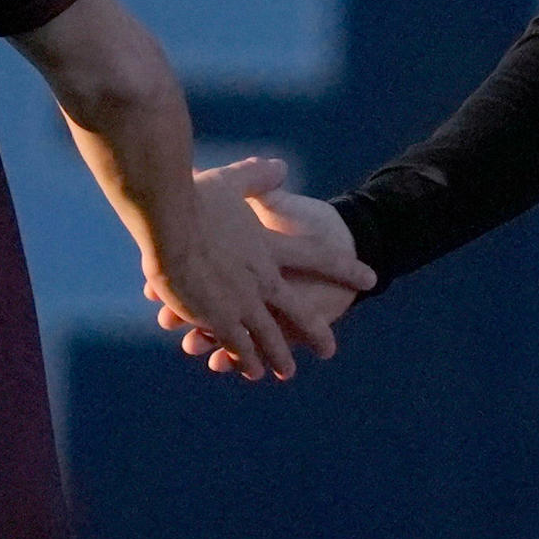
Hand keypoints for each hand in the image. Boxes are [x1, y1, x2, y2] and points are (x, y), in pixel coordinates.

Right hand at [151, 157, 371, 378]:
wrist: (168, 221)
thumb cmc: (194, 198)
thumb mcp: (232, 181)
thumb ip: (258, 178)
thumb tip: (279, 166)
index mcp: (270, 249)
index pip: (319, 258)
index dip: (345, 269)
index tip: (370, 279)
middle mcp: (262, 280)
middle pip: (298, 313)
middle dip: (315, 332)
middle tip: (328, 350)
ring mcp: (242, 303)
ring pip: (268, 338)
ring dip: (278, 357)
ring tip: (286, 372)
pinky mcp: (218, 318)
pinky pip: (237, 345)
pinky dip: (244, 359)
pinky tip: (251, 371)